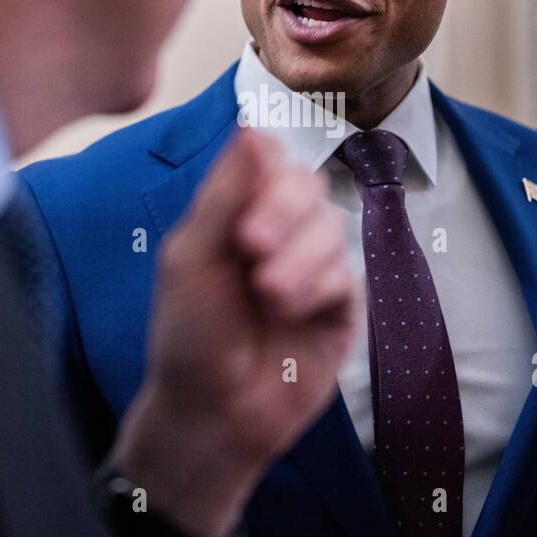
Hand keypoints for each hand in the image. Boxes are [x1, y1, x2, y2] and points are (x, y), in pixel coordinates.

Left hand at [108, 129, 357, 536]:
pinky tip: (287, 313)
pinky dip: (316, 288)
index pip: (270, 159)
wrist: (212, 409)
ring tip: (265, 295)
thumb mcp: (192, 255)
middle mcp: (280, 230)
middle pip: (308, 183)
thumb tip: (254, 127)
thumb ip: (226, 191)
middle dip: (282, 211)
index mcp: (238, 210)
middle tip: (249, 246)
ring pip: (331, 226)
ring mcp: (313, 265)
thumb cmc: (190, 334)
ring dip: (297, 258)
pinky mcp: (340, 304)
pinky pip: (347, 273)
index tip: (243, 198)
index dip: (266, 171)